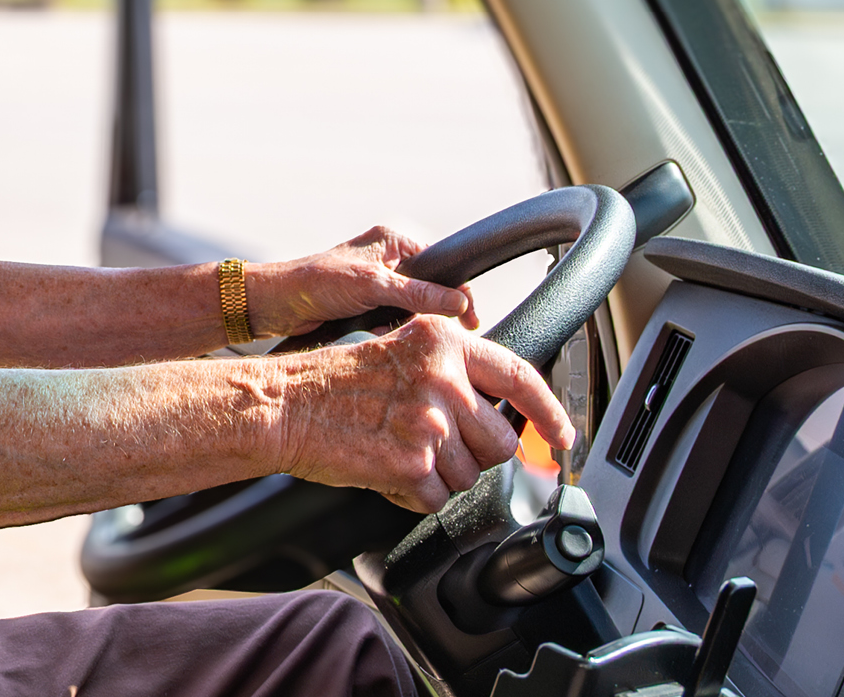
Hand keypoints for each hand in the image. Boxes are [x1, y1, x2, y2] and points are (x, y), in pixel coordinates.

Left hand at [245, 226, 479, 337]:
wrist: (274, 303)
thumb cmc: (315, 283)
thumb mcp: (372, 286)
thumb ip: (416, 294)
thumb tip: (458, 304)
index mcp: (393, 241)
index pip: (441, 266)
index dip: (458, 293)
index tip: (471, 320)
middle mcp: (387, 257)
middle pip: (429, 289)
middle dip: (431, 313)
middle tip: (440, 336)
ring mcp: (376, 281)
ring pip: (411, 307)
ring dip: (407, 324)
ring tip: (397, 333)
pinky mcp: (365, 302)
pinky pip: (391, 319)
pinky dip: (390, 330)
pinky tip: (380, 336)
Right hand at [268, 314, 573, 512]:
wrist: (281, 405)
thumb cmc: (330, 382)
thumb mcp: (397, 349)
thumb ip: (449, 369)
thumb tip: (494, 409)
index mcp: (443, 342)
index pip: (520, 377)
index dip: (550, 412)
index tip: (562, 435)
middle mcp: (444, 379)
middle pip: (500, 441)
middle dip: (475, 454)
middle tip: (435, 447)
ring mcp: (431, 424)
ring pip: (470, 476)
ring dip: (441, 476)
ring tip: (399, 454)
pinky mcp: (413, 465)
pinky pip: (437, 500)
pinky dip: (414, 497)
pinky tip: (386, 473)